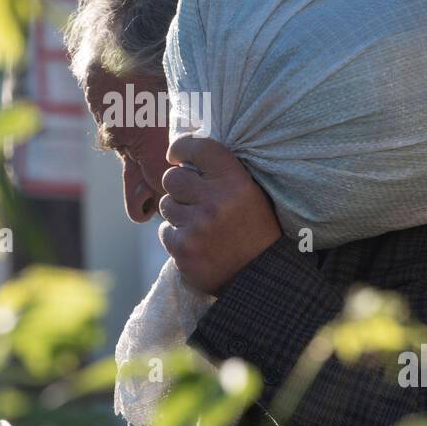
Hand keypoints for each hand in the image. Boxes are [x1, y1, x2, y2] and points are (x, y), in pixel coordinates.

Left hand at [157, 135, 281, 295]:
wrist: (261, 277)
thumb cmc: (255, 231)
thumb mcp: (250, 194)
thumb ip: (223, 174)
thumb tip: (187, 156)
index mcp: (235, 182)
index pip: (199, 148)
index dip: (182, 148)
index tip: (176, 154)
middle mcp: (215, 202)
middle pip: (172, 177)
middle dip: (178, 186)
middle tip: (190, 198)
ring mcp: (197, 226)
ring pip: (166, 205)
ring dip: (178, 213)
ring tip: (198, 225)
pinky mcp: (183, 249)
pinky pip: (165, 231)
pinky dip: (176, 237)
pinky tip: (195, 243)